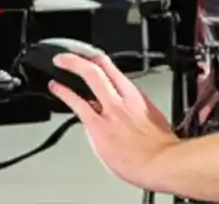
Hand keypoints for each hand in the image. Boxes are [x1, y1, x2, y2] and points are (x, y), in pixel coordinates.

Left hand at [49, 52, 179, 191]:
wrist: (162, 164)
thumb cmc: (162, 151)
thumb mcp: (156, 125)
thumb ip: (139, 116)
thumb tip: (132, 118)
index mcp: (139, 99)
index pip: (117, 73)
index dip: (102, 63)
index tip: (93, 60)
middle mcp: (125, 99)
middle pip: (103, 66)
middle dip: (84, 57)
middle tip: (71, 54)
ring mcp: (111, 110)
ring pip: (90, 75)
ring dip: (73, 64)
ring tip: (60, 61)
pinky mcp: (98, 125)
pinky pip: (77, 103)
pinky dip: (64, 92)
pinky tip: (55, 87)